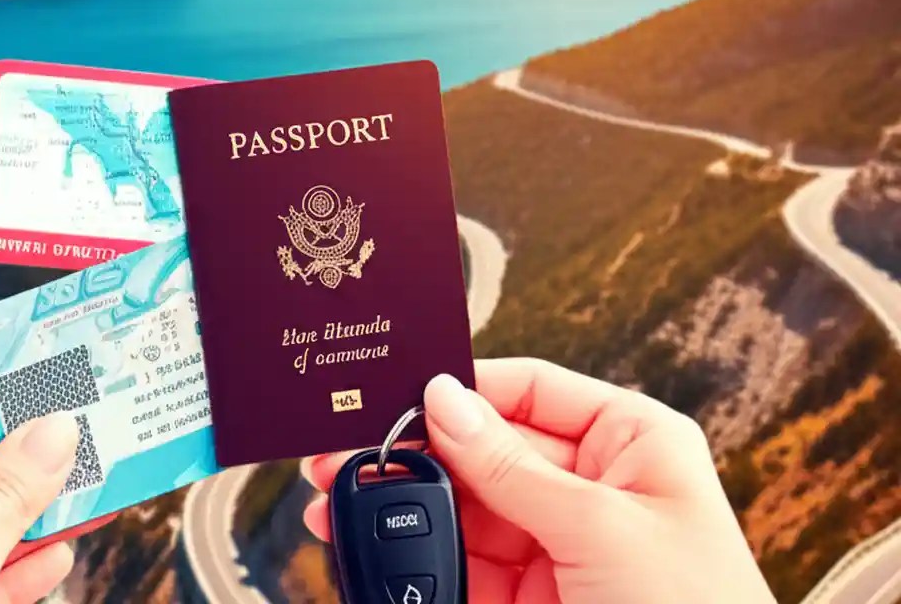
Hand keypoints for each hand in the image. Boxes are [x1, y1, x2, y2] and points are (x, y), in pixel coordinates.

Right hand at [302, 359, 775, 603]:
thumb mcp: (601, 528)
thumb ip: (511, 467)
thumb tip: (444, 400)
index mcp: (629, 441)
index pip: (529, 390)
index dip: (463, 390)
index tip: (396, 397)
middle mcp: (591, 484)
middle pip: (484, 449)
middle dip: (417, 455)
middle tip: (348, 455)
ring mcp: (558, 543)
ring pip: (465, 509)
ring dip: (406, 508)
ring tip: (344, 503)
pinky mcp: (531, 595)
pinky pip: (464, 564)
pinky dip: (421, 560)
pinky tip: (381, 550)